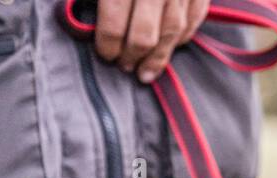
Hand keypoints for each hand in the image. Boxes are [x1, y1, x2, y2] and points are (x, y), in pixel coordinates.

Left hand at [95, 0, 210, 83]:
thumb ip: (101, 0)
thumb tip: (83, 22)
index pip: (114, 28)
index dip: (107, 47)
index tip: (105, 54)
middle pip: (144, 38)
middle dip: (132, 57)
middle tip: (124, 65)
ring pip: (171, 34)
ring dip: (157, 57)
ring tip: (145, 71)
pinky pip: (193, 22)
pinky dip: (181, 38)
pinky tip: (169, 46)